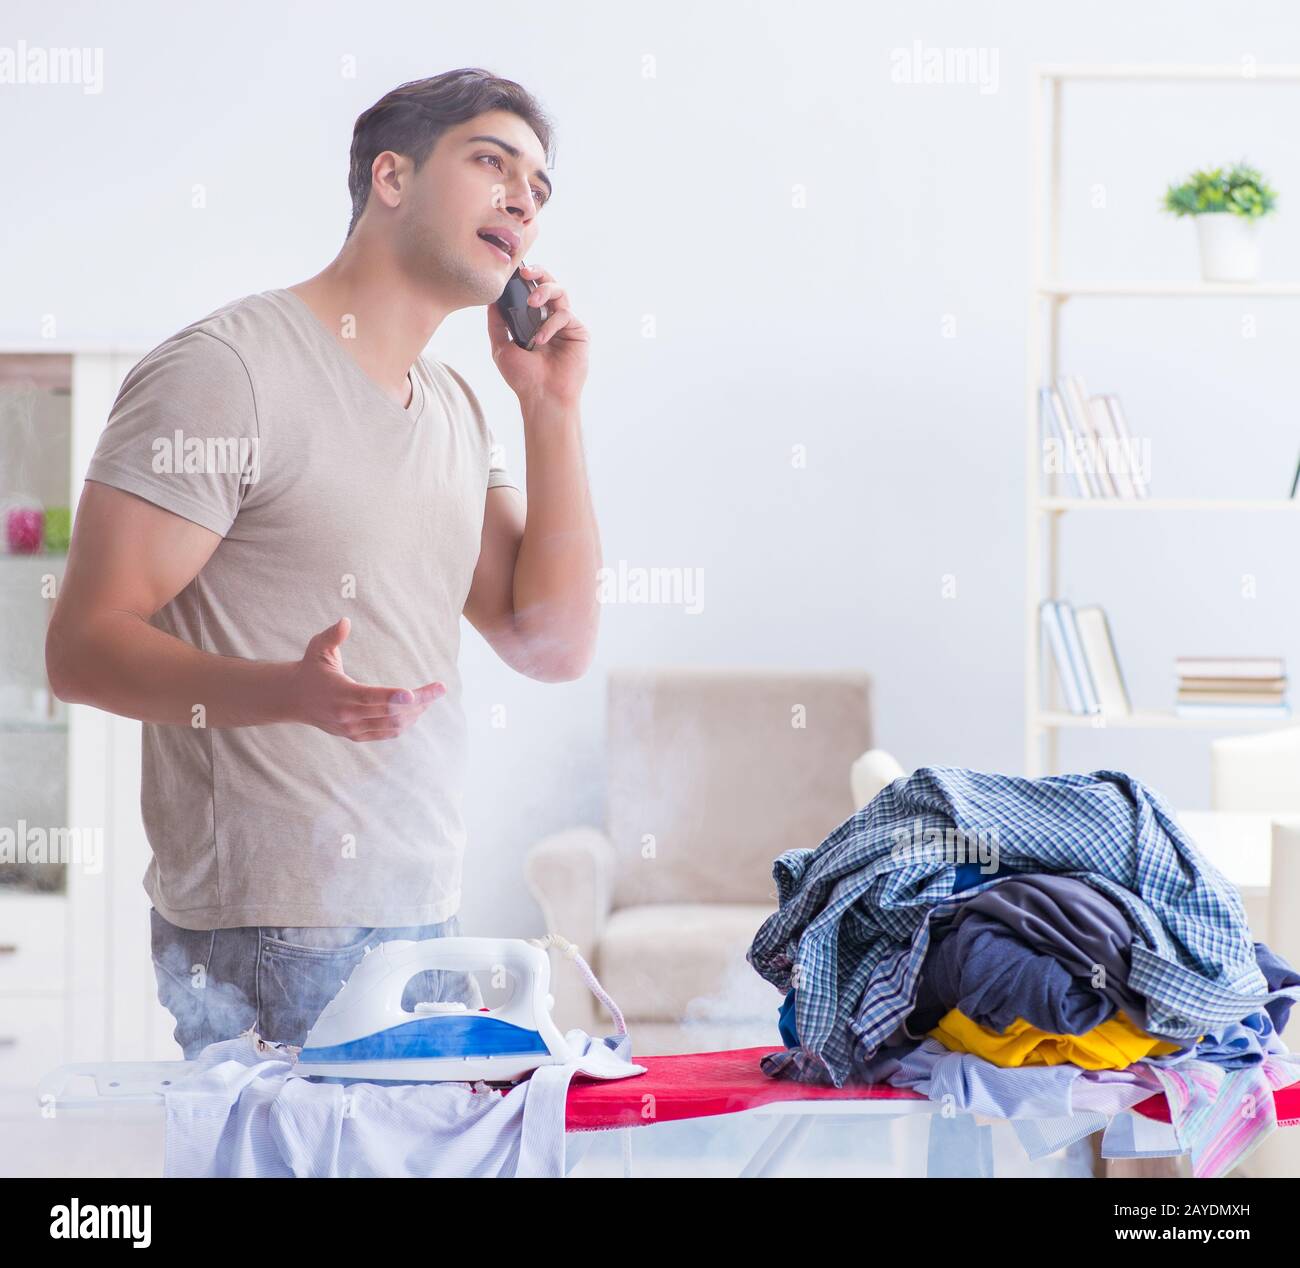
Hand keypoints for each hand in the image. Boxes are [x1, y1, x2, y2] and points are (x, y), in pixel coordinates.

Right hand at [287, 617, 444, 741]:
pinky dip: (404, 722)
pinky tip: (417, 709)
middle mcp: (346, 715)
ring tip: (431, 697)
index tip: (412, 692)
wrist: (294, 699)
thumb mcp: (317, 649)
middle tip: (439, 688)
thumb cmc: (311, 669)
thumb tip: (345, 621)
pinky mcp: (356, 735)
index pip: (369, 696)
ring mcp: (352, 728)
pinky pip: (387, 732)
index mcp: (339, 693)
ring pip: (391, 725)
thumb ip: (332, 636)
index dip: (391, 696)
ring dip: (415, 712)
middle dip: (419, 701)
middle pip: (389, 712)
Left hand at [487, 262, 588, 409]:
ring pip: (561, 293)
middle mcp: (550, 319)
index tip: (513, 272)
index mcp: (533, 321)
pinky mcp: (579, 332)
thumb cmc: (523, 377)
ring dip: (545, 291)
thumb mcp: (501, 347)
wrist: (542, 397)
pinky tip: (540, 340)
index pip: (531, 291)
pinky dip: (550, 324)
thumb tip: (491, 299)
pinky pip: (565, 315)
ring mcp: (566, 325)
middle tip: (525, 273)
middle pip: (549, 284)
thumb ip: (497, 323)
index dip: (525, 279)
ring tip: (532, 302)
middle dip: (538, 273)